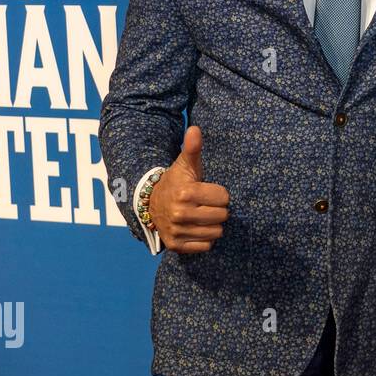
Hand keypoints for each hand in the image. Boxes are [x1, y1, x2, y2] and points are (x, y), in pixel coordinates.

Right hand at [148, 125, 230, 253]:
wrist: (151, 203)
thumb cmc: (176, 182)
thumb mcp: (185, 165)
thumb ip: (193, 149)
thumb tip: (195, 129)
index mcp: (185, 193)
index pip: (224, 198)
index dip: (219, 194)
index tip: (207, 191)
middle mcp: (180, 214)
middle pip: (222, 216)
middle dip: (218, 210)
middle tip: (205, 205)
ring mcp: (177, 231)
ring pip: (217, 232)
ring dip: (212, 225)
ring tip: (201, 216)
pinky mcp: (176, 245)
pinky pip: (206, 246)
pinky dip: (204, 239)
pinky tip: (195, 228)